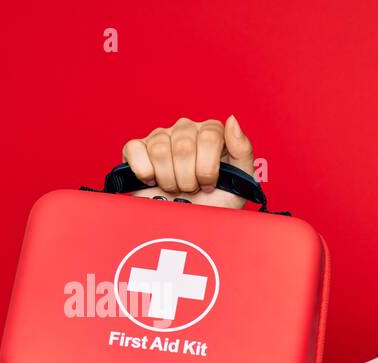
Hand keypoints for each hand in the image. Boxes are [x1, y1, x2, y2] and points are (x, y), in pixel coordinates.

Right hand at [121, 115, 254, 209]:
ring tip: (176, 188)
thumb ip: (243, 150)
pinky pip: (135, 150)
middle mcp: (186, 128)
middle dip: (189, 178)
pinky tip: (154, 180)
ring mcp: (160, 136)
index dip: (208, 168)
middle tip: (192, 189)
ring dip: (169, 180)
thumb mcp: (240, 183)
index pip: (209, 138)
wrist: (188, 226)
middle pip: (184, 147)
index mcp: (212, 132)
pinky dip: (145, 173)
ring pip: (160, 151)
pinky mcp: (135, 148)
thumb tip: (232, 120)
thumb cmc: (215, 204)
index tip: (209, 183)